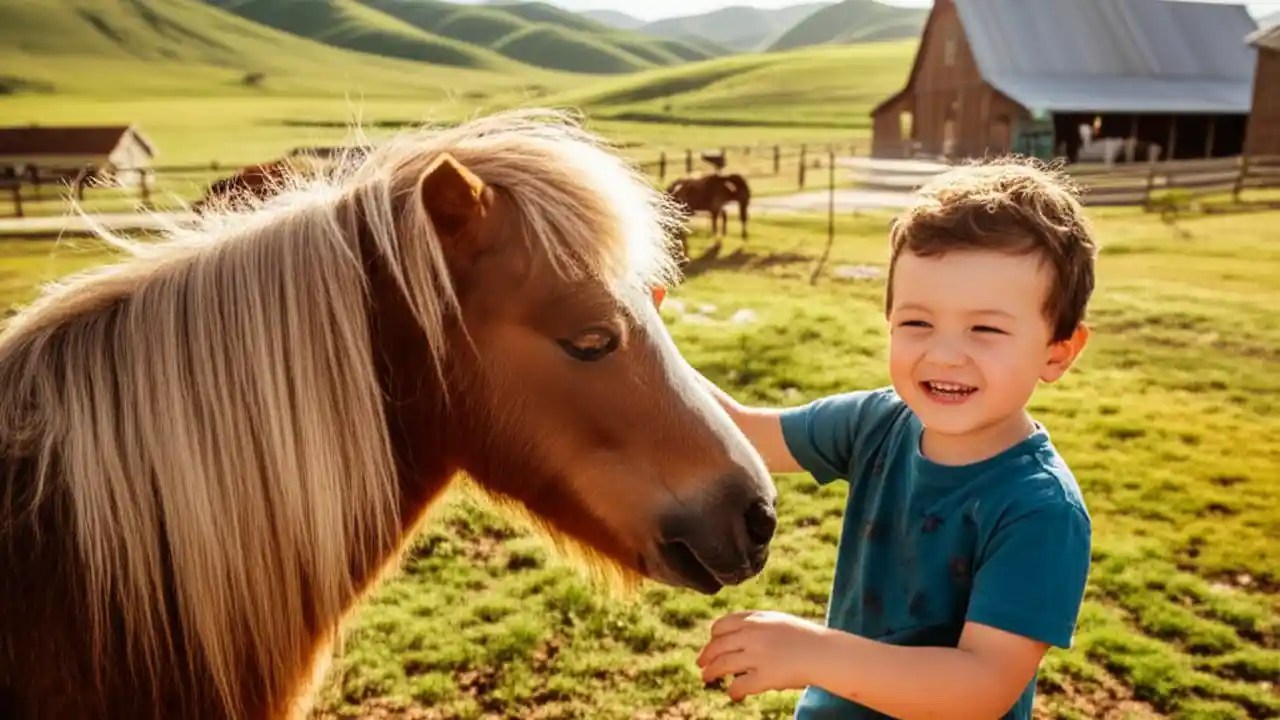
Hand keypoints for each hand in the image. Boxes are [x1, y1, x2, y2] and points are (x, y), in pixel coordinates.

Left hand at [696, 610, 828, 701]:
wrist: (826, 652)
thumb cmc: (805, 638)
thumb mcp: (778, 621)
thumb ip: (756, 625)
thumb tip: (734, 637)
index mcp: (756, 619)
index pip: (722, 625)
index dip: (713, 637)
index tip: (712, 645)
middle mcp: (753, 634)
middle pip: (717, 645)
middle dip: (706, 656)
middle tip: (701, 665)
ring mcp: (757, 655)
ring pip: (721, 665)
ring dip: (711, 673)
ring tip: (707, 679)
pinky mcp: (765, 676)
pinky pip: (738, 685)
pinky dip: (732, 691)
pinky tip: (734, 695)